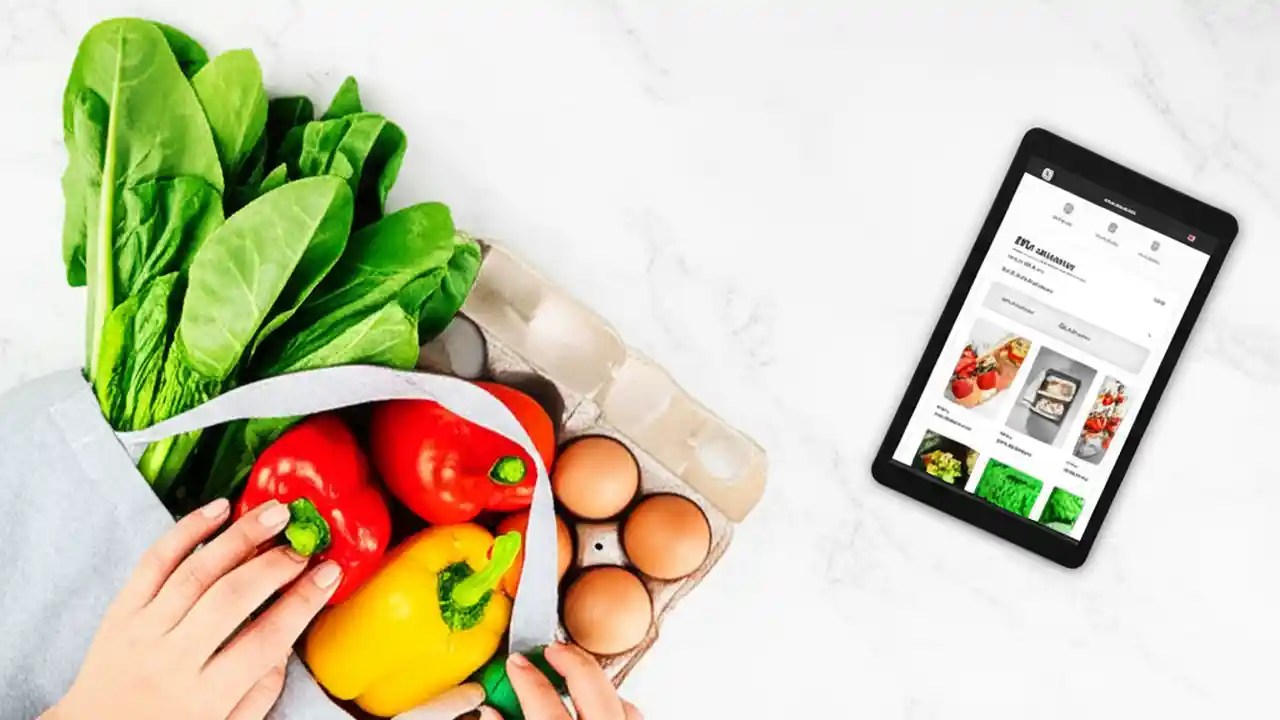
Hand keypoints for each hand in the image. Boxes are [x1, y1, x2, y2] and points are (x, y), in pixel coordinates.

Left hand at [45, 498, 341, 719]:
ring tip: (276, 512)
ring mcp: (142, 631)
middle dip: (276, 564)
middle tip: (305, 544)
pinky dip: (187, 530)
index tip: (330, 573)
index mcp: (205, 697)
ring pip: (197, 570)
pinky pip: (154, 561)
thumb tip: (288, 638)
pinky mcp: (120, 611)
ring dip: (241, 535)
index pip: (267, 638)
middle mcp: (172, 660)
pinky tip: (219, 509)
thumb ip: (261, 689)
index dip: (304, 601)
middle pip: (232, 597)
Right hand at [479, 643, 641, 719]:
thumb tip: (491, 712)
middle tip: (550, 649)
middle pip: (591, 685)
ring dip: (597, 682)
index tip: (515, 662)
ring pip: (621, 698)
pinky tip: (600, 705)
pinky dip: (616, 704)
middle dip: (570, 659)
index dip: (526, 678)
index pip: (544, 703)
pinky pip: (633, 716)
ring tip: (574, 674)